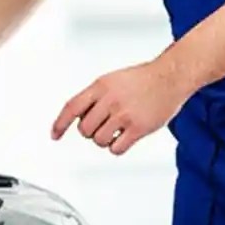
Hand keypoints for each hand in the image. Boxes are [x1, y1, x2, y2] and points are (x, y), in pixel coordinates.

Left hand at [51, 57, 194, 155]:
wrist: (170, 76)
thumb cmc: (142, 78)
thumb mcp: (111, 80)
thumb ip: (95, 96)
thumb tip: (79, 115)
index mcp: (100, 86)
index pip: (71, 107)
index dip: (60, 123)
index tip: (54, 135)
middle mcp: (110, 100)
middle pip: (84, 129)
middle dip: (90, 132)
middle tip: (102, 126)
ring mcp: (124, 114)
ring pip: (98, 140)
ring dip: (104, 140)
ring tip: (116, 131)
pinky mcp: (138, 128)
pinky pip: (116, 148)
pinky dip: (116, 147)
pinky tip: (124, 138)